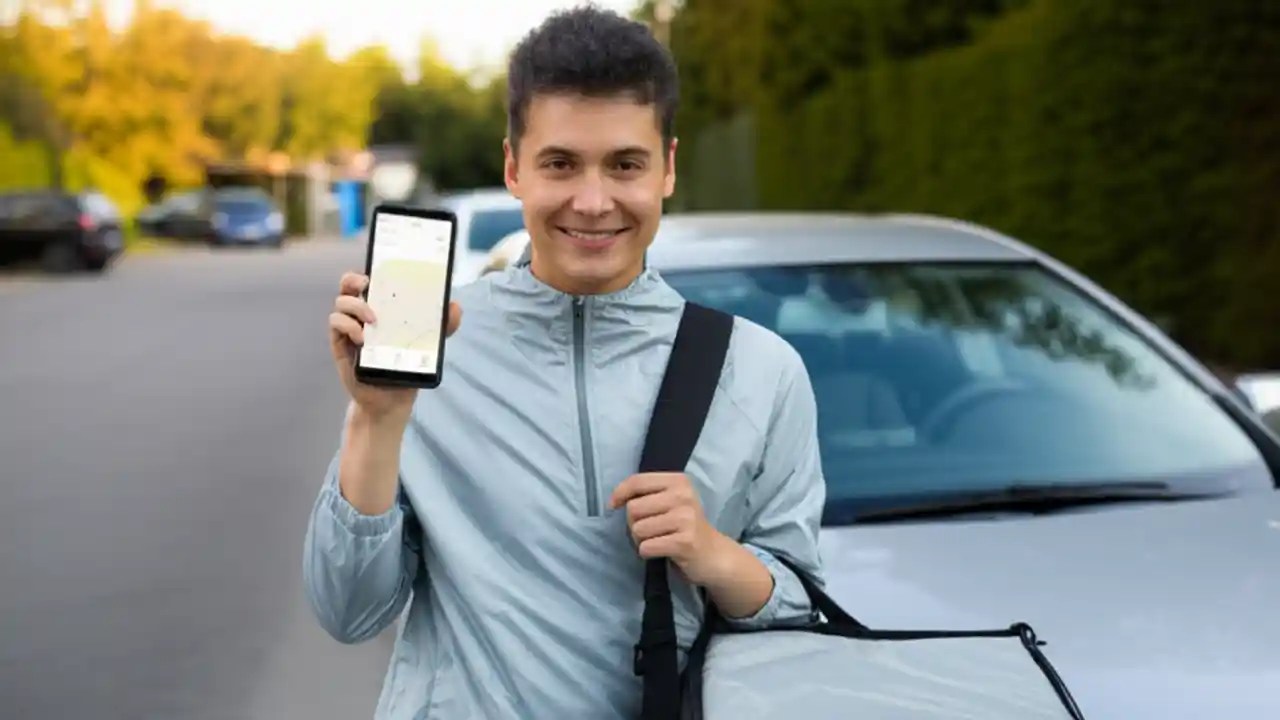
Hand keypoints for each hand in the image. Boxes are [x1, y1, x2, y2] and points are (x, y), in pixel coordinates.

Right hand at [328, 271, 461, 419]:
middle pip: (348, 284)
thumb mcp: (429, 344)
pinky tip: (362, 338)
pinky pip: (336, 323)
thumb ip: (443, 325)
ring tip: (373, 320)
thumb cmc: (407, 366)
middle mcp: (362, 313)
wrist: (391, 401)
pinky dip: (347, 325)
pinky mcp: (340, 344)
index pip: (370, 280)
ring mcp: (349, 327)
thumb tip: (455, 306)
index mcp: (381, 307)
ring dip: (356, 306)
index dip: (370, 268)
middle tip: (368, 285)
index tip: (379, 267)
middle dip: (354, 279)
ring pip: (341, 301)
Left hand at [608, 472, 730, 586]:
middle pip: (633, 508)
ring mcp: (685, 519)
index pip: (637, 481)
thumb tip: (614, 501)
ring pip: (637, 530)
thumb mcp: (671, 501)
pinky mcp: (684, 542)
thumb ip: (647, 495)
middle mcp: (683, 496)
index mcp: (679, 481)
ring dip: (641, 541)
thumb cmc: (685, 527)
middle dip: (633, 524)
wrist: (714, 555)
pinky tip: (662, 551)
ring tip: (657, 541)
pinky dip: (648, 553)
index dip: (619, 493)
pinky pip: (646, 547)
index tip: (613, 506)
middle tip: (649, 531)